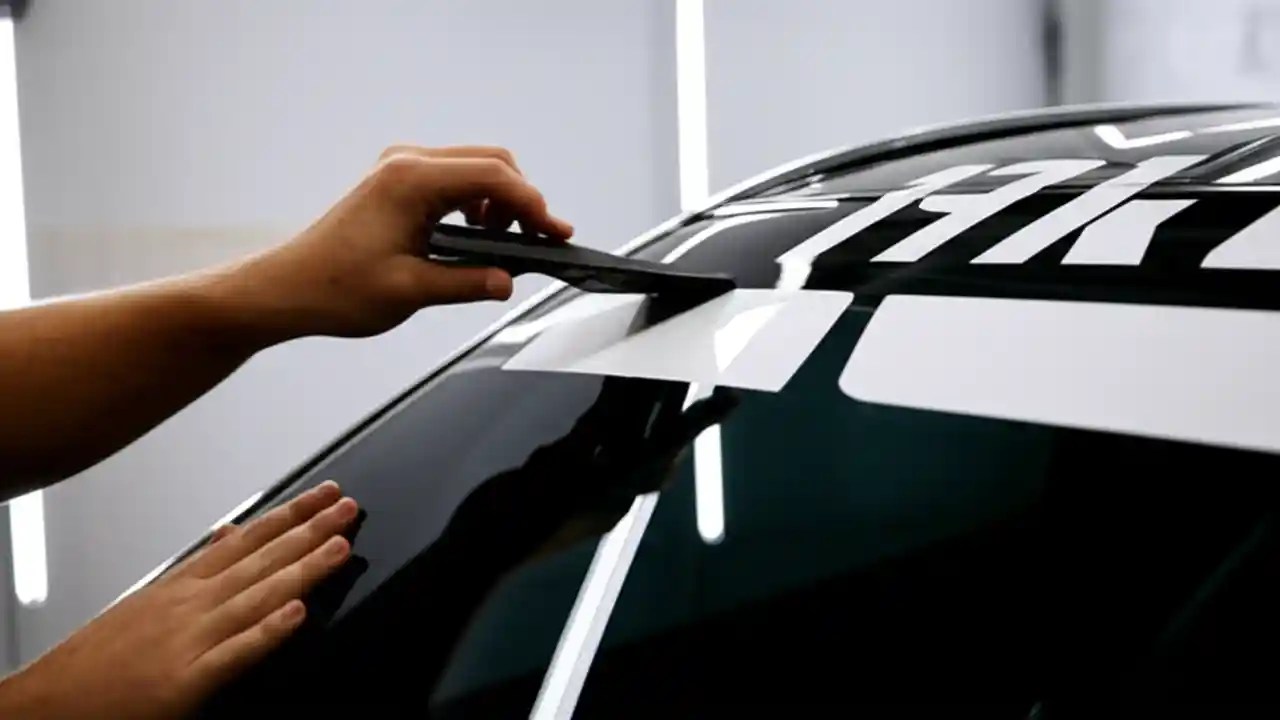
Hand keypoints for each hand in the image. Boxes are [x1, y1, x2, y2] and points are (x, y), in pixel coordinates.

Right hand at [0, 481, 358, 719]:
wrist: (48, 704)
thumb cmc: (98, 657)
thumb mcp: (150, 598)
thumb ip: (197, 567)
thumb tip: (230, 533)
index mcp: (183, 583)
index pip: (249, 538)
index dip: (291, 513)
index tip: (325, 494)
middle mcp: (191, 604)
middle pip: (261, 559)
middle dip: (309, 531)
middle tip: (348, 508)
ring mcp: (190, 639)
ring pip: (257, 596)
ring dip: (302, 570)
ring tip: (340, 547)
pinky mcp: (186, 681)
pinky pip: (235, 654)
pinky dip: (266, 632)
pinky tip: (297, 614)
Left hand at [210, 145, 573, 340]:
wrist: (289, 288)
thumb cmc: (336, 287)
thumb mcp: (410, 291)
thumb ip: (467, 283)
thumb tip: (509, 281)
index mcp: (410, 181)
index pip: (492, 177)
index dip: (532, 204)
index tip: (554, 232)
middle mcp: (407, 164)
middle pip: (490, 162)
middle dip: (522, 200)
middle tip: (540, 241)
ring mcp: (401, 169)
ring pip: (476, 169)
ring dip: (501, 202)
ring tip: (507, 245)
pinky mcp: (399, 183)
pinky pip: (455, 181)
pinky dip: (479, 203)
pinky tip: (480, 237)